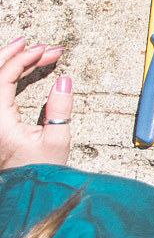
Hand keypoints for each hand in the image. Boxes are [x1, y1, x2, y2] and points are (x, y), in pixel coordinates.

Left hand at [0, 38, 68, 169]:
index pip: (4, 78)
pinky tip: (23, 71)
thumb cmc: (40, 171)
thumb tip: (63, 81)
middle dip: (14, 55)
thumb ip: (60, 109)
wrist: (27, 193)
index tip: (46, 50)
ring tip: (30, 52)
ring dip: (10, 64)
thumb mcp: (57, 141)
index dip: (24, 60)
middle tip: (35, 44)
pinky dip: (9, 78)